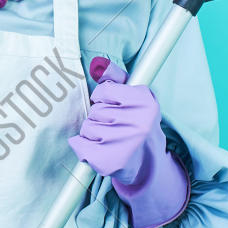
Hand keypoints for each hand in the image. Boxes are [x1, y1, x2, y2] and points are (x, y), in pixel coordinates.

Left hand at [67, 56, 189, 227]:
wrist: (148, 163)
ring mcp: (123, 144)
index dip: (104, 100)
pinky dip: (83, 147)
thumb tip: (98, 64)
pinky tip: (100, 150)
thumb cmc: (137, 124)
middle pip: (95, 111)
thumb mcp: (136, 98)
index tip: (115, 108)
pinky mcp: (109, 162)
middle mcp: (137, 123)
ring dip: (92, 133)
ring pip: (86, 127)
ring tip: (110, 139)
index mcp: (145, 103)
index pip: (105, 91)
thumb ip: (118, 78)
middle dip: (99, 118)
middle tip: (115, 128)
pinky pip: (79, 145)